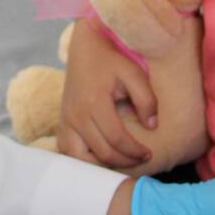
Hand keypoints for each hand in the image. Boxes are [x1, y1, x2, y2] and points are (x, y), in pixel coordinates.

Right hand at [58, 18, 156, 167]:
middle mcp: (76, 115)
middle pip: (101, 153)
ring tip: (122, 160)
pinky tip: (102, 157)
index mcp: (94, 102)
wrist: (85, 48)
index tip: (148, 153)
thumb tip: (152, 126)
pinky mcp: (62, 122)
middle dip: (125, 161)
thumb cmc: (112, 60)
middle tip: (141, 158)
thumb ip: (147, 99)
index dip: (134, 151)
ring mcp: (66, 120)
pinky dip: (84, 160)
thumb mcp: (134, 73)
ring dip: (102, 165)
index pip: (116, 139)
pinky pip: (69, 151)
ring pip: (80, 158)